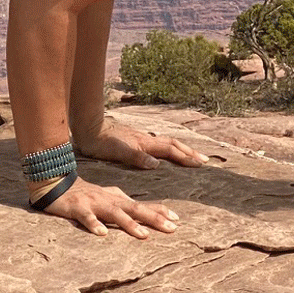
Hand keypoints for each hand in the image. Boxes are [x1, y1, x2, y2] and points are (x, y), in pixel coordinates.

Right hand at [35, 176, 178, 238]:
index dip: (159, 211)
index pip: (142, 204)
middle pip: (134, 209)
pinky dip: (94, 224)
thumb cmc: (84, 193)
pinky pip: (86, 218)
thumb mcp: (107, 195)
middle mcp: (109, 200)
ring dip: (129, 224)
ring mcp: (94, 204)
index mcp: (117, 199)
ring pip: (114, 214)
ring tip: (144, 235)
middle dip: (153, 218)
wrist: (56, 183)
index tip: (177, 220)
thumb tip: (143, 209)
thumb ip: (123, 202)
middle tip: (172, 228)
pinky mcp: (77, 209)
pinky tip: (102, 234)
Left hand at [76, 119, 207, 170]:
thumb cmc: (101, 142)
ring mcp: (140, 138)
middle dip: (190, 152)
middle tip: (204, 160)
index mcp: (144, 143)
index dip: (186, 157)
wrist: (89, 127)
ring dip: (181, 149)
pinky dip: (168, 148)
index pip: (171, 150)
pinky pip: (157, 144)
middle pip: (174, 144)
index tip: (200, 164)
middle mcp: (146, 139)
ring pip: (166, 142)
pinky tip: (165, 153)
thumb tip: (157, 164)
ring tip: (191, 155)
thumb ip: (137, 158)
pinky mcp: (134, 139)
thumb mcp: (118, 152)